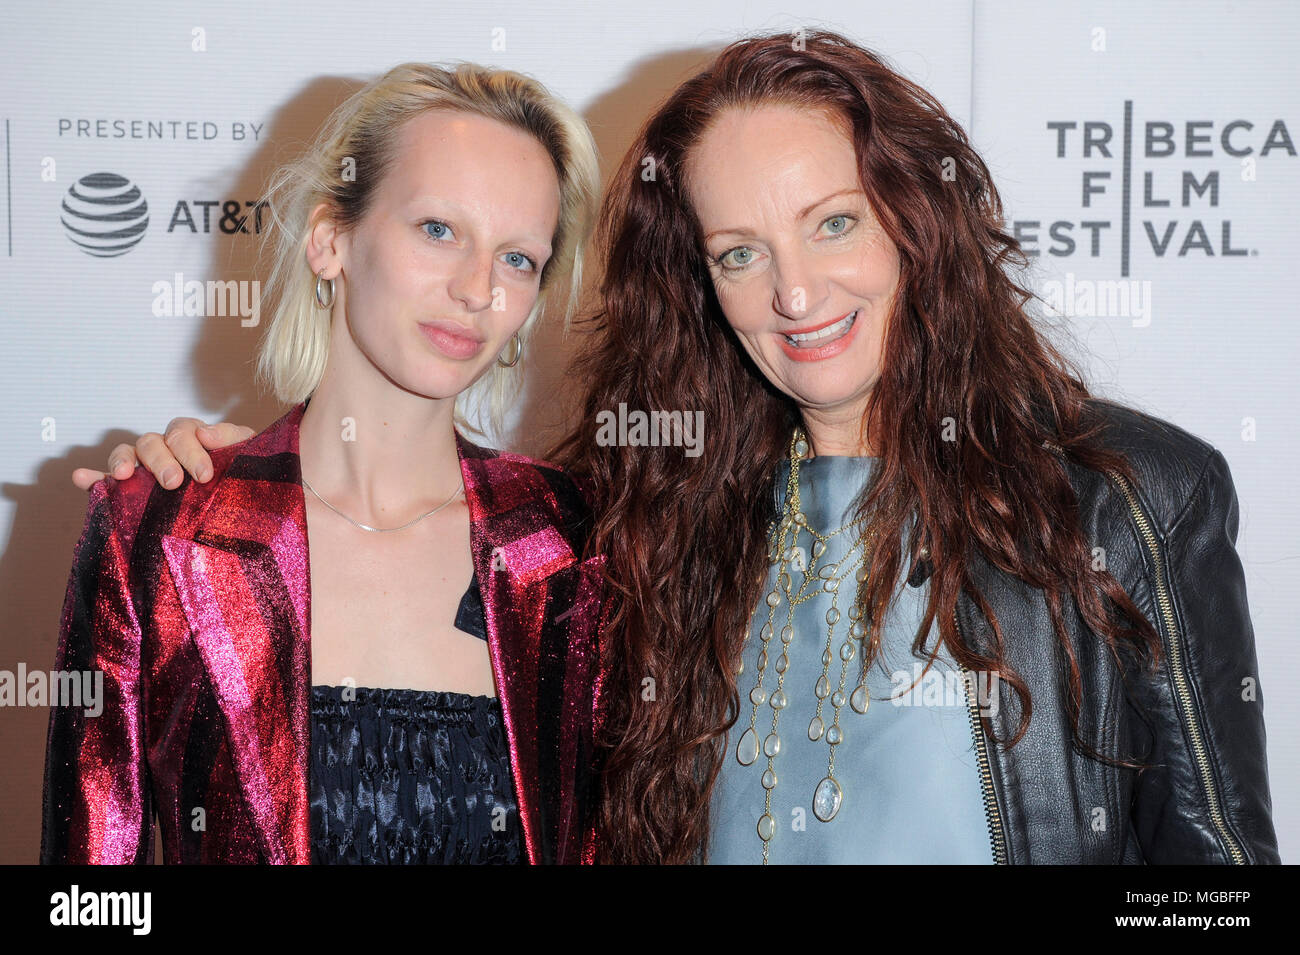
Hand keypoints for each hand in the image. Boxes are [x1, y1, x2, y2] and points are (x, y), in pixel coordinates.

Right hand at [72, 419, 255, 490]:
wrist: (243, 501)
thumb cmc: (242, 472)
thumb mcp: (245, 452)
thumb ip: (231, 437)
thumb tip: (206, 433)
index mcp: (191, 436)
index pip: (182, 431)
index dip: (191, 449)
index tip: (204, 474)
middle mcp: (165, 448)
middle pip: (153, 442)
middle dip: (162, 460)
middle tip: (174, 483)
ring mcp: (145, 467)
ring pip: (128, 453)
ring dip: (123, 461)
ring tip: (125, 475)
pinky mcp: (131, 489)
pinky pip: (106, 480)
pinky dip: (93, 478)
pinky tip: (81, 478)